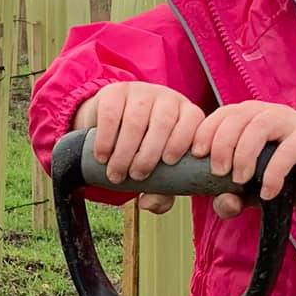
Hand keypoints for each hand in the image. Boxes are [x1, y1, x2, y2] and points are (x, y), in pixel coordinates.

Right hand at [83, 82, 206, 188]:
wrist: (111, 122)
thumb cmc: (143, 148)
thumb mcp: (157, 168)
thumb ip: (162, 190)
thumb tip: (149, 204)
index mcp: (186, 114)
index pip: (193, 121)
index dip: (182, 140)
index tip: (169, 162)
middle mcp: (166, 99)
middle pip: (163, 123)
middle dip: (149, 154)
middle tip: (136, 176)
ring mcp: (140, 92)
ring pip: (136, 121)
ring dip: (125, 152)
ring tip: (116, 173)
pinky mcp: (114, 92)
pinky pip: (111, 114)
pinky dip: (106, 139)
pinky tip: (102, 156)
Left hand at [195, 102, 295, 229]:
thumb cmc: (282, 181)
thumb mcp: (249, 192)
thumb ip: (231, 197)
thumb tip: (223, 202)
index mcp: (249, 118)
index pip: (222, 114)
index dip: (205, 132)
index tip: (194, 156)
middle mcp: (268, 114)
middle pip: (238, 116)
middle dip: (222, 144)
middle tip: (218, 172)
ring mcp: (291, 123)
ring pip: (261, 125)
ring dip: (244, 153)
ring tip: (240, 180)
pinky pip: (289, 149)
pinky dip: (273, 172)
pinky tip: (267, 192)